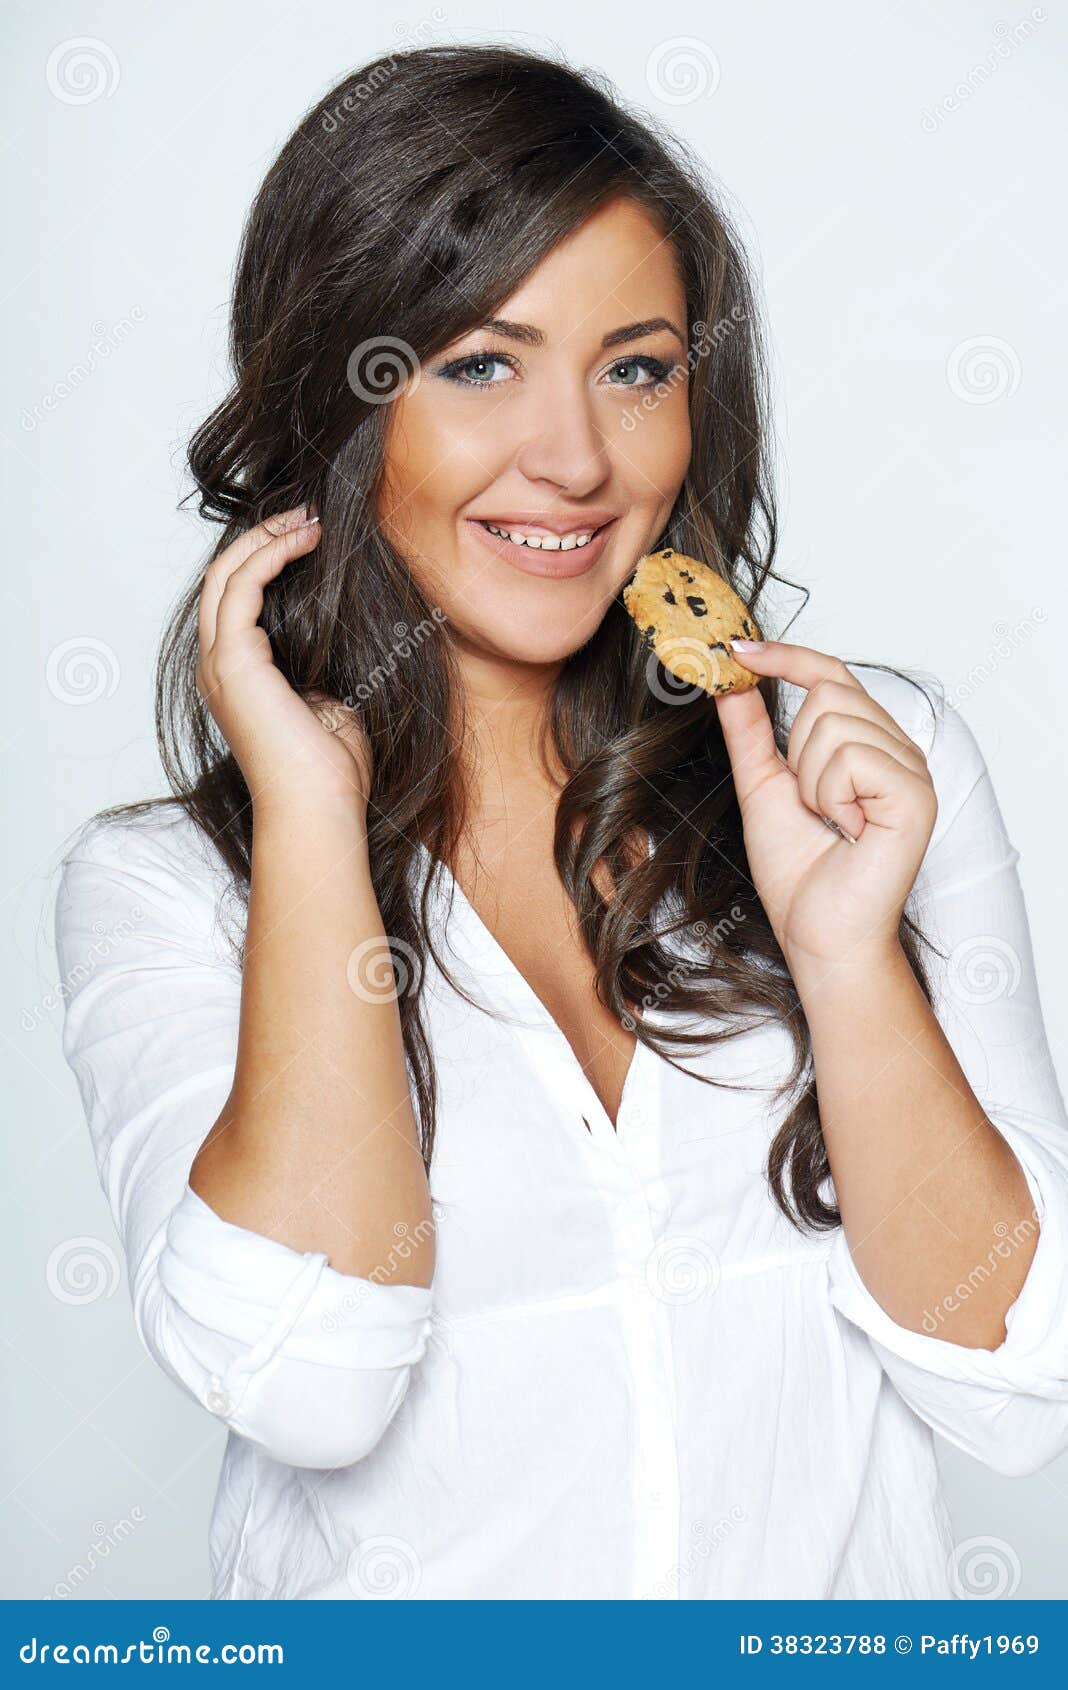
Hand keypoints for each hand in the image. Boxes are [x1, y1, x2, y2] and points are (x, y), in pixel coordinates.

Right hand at [196, 507, 372, 811]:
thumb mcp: (331, 701)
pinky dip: (271, 556)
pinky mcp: (232, 662)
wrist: (319, 807)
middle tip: (309, 513)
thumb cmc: (332, 772)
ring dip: (267, 538)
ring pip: (225, 574)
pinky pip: (242, 587)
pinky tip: (305, 541)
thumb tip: (345, 632)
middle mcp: (217, 667)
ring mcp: (219, 664)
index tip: (312, 534)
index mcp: (238, 676)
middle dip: (263, 537)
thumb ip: (321, 665)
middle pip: (223, 577)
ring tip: (310, 518)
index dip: (268, 559)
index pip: (237, 599)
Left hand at [713, 641, 936, 970]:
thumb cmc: (799, 873)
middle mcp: (898, 750)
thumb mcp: (762, 787)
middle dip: (797, 751)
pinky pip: (852, 758)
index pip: (832, 674)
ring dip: (811, 781)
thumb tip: (732, 680)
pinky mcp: (916, 795)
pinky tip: (849, 830)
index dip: (786, 656)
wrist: (817, 934)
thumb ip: (750, 732)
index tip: (737, 651)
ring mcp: (912, 771)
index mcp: (868, 745)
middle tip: (810, 804)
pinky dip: (830, 797)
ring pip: (834, 723)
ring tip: (830, 822)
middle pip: (828, 692)